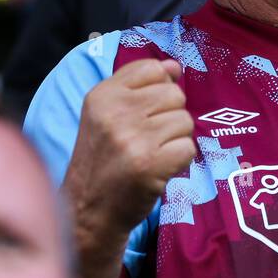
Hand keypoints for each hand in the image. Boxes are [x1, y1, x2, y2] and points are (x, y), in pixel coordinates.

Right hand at [63, 59, 194, 268]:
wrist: (88, 211)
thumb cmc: (103, 160)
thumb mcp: (106, 115)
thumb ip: (139, 86)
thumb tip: (175, 66)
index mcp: (102, 94)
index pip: (153, 68)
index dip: (159, 90)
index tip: (144, 113)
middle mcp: (115, 112)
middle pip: (174, 94)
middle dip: (170, 117)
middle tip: (148, 140)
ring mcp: (132, 139)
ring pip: (185, 121)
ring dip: (175, 140)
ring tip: (151, 155)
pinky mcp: (149, 165)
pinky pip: (189, 148)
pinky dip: (180, 161)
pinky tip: (158, 170)